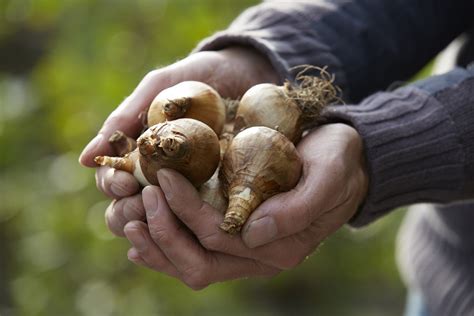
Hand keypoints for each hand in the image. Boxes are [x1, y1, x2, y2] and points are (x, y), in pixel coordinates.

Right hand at [79, 47, 279, 234]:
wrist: (243, 74)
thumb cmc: (195, 78)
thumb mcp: (158, 89)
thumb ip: (123, 118)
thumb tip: (84, 160)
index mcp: (137, 156)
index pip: (112, 183)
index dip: (112, 186)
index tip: (126, 182)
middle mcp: (158, 179)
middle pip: (128, 211)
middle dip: (128, 212)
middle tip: (144, 202)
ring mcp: (188, 190)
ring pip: (160, 223)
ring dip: (156, 224)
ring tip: (170, 213)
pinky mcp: (219, 196)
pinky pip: (202, 220)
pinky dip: (194, 226)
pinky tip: (197, 226)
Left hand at [123, 124, 367, 288]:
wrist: (344, 160)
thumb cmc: (337, 162)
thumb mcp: (328, 176)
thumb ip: (297, 208)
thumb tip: (253, 233)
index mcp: (281, 245)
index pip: (219, 237)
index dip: (186, 210)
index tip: (165, 176)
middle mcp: (260, 257)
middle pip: (198, 260)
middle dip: (163, 231)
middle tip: (141, 196)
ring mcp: (246, 252)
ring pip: (191, 263)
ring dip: (157, 244)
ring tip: (128, 219)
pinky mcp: (237, 239)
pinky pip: (195, 253)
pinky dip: (165, 247)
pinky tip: (142, 234)